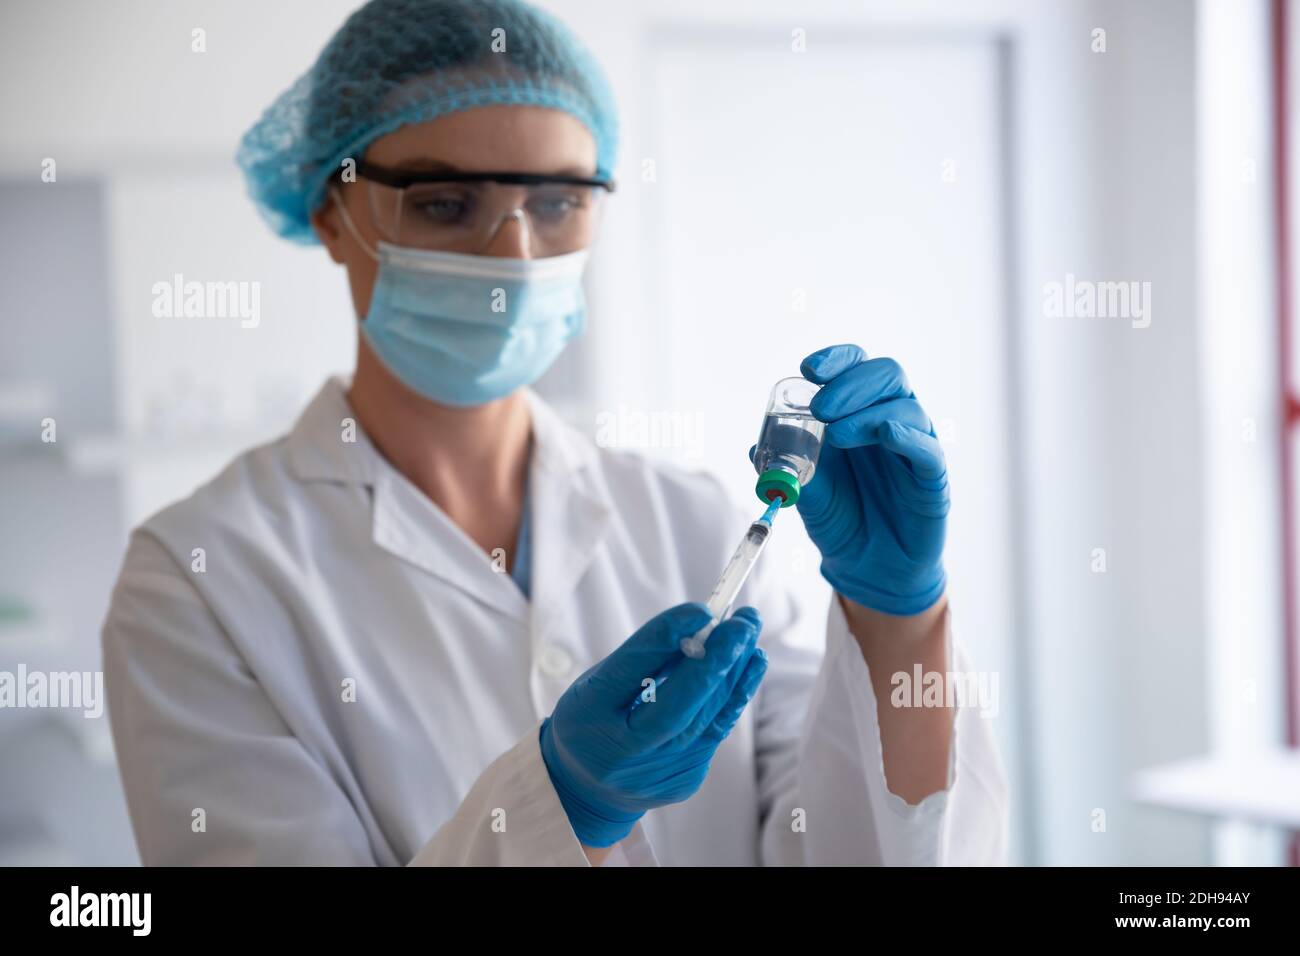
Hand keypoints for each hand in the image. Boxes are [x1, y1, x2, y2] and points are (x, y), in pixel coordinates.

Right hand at [539, 604, 767, 847]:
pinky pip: (715, 729)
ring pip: (707, 717)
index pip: (632, 669)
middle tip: (742, 622)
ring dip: (734, 670)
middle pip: (678, 704)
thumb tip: (699, 624)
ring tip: (749, 630)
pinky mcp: (686, 779)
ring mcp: (656, 772)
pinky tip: (751, 663)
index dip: (668, 637)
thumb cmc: (594, 719)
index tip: (701, 610)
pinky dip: (735, 694)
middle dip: (716, 659)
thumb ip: (644, 658)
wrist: (588, 789)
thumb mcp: (599, 683)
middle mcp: (622, 750)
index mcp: (588, 714)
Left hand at [793, 344, 948, 615]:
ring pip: (906, 408)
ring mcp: (914, 447)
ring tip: (837, 434)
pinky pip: (928, 450)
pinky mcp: (932, 479)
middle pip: (886, 376)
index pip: (855, 368)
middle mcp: (890, 421)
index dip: (836, 360)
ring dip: (869, 412)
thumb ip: (787, 469)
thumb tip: (753, 449)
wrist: (867, 568)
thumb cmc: (841, 519)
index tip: (809, 369)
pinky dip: (908, 436)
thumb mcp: (806, 493)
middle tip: (821, 407)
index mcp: (859, 413)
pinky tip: (887, 433)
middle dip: (851, 383)